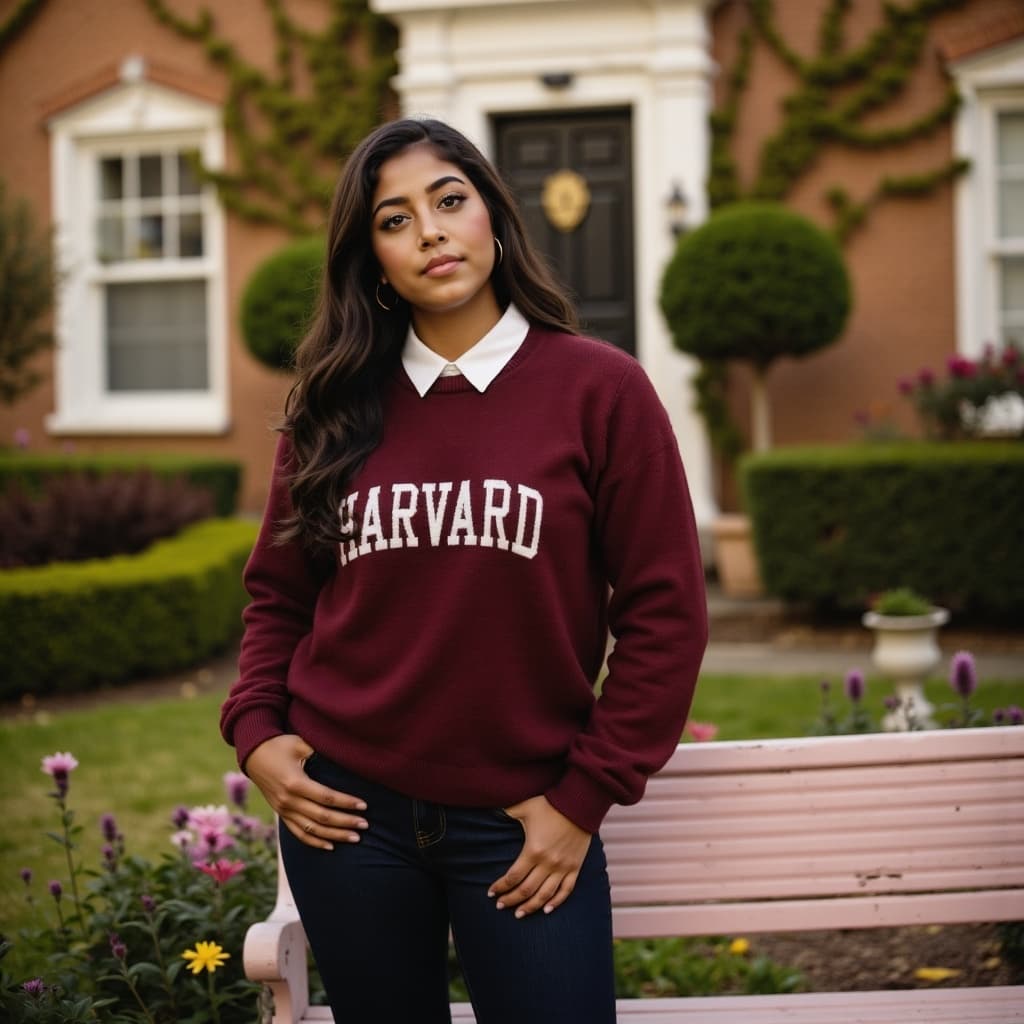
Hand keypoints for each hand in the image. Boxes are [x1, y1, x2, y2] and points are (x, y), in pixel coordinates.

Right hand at [245, 734, 367, 849]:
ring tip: (355, 838)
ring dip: (335, 835)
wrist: (253, 755)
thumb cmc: (280, 745)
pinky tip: (331, 846)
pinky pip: (299, 833)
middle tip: (365, 825)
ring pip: (312, 829)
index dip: (346, 803)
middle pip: (322, 817)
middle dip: (346, 822)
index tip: (364, 806)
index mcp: (295, 783)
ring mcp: (284, 810)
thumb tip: (345, 757)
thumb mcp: (300, 743)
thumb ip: (320, 752)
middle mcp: (289, 800)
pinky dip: (315, 842)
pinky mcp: (281, 814)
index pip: (327, 797)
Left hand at [488, 796, 591, 918]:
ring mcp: (563, 867)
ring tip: (519, 914)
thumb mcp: (525, 807)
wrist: (579, 804)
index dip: (500, 887)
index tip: (491, 893)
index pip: (512, 877)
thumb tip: (490, 813)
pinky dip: (556, 902)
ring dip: (530, 907)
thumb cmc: (550, 804)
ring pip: (544, 896)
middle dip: (511, 900)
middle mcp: (548, 863)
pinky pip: (566, 891)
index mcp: (533, 850)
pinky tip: (546, 909)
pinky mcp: (575, 867)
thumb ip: (506, 812)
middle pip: (526, 890)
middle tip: (501, 906)